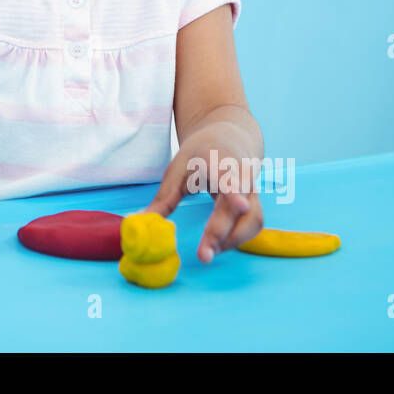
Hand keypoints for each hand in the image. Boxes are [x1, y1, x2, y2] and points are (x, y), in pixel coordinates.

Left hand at [144, 135, 262, 263]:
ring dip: (232, 241)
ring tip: (208, 252)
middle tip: (204, 256)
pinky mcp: (255, 203)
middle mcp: (243, 177)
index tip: (240, 206)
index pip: (232, 178)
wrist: (230, 138)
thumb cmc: (200, 154)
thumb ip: (162, 199)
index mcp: (221, 162)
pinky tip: (218, 245)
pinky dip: (236, 239)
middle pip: (242, 208)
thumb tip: (137, 222)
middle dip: (223, 233)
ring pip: (253, 220)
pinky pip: (252, 226)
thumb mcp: (177, 169)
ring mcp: (253, 191)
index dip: (236, 192)